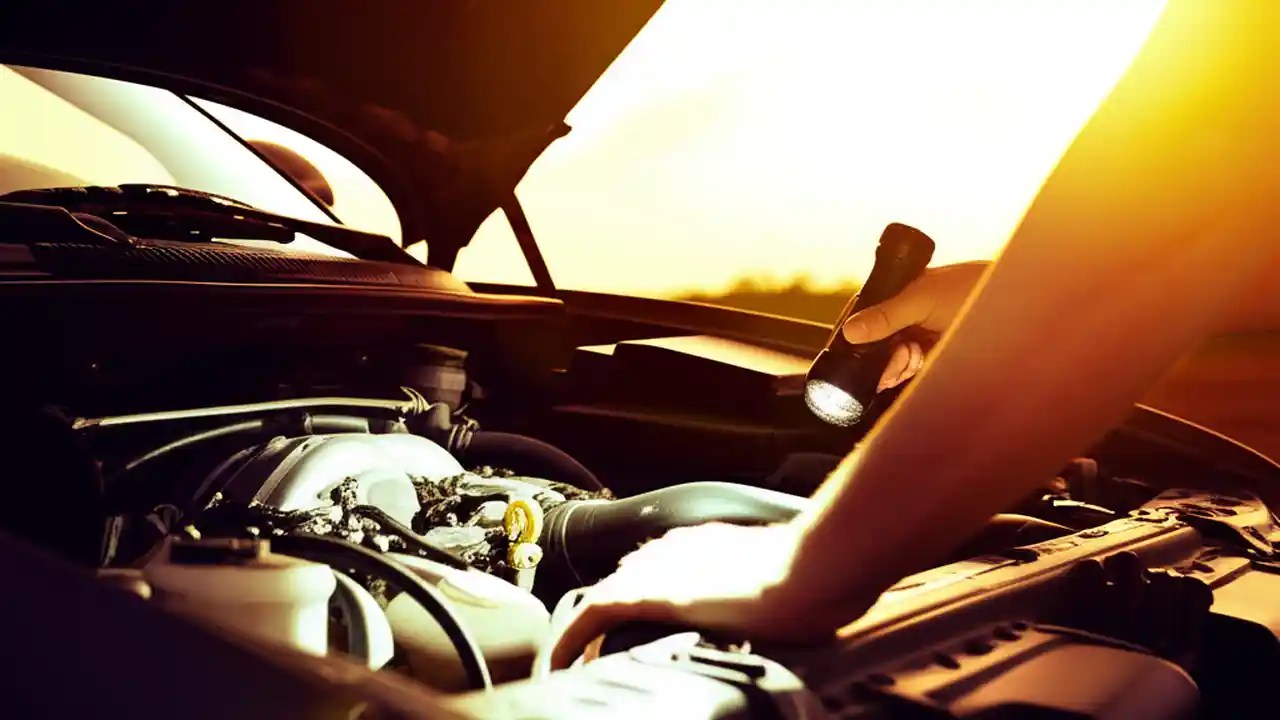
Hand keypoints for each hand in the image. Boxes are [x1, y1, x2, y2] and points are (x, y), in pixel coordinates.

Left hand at [549, 523, 853, 668]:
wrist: (810, 571)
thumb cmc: (812, 578)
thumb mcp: (783, 585)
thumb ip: (765, 597)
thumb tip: (782, 620)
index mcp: (703, 545)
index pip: (656, 573)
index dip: (640, 604)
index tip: (634, 632)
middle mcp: (673, 550)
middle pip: (626, 586)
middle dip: (613, 622)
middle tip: (602, 655)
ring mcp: (660, 567)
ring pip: (606, 600)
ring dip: (592, 633)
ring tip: (583, 664)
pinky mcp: (649, 593)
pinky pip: (592, 616)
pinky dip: (572, 639)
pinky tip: (562, 661)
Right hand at [841, 261, 989, 389]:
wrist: (1014, 310)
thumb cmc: (972, 290)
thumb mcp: (922, 300)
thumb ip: (886, 316)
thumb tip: (851, 331)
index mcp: (901, 294)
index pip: (867, 316)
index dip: (859, 335)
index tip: (854, 354)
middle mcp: (907, 315)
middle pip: (877, 343)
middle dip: (879, 357)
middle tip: (892, 362)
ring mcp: (919, 336)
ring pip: (891, 360)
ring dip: (894, 366)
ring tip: (912, 360)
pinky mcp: (932, 356)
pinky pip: (907, 370)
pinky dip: (905, 372)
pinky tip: (912, 368)